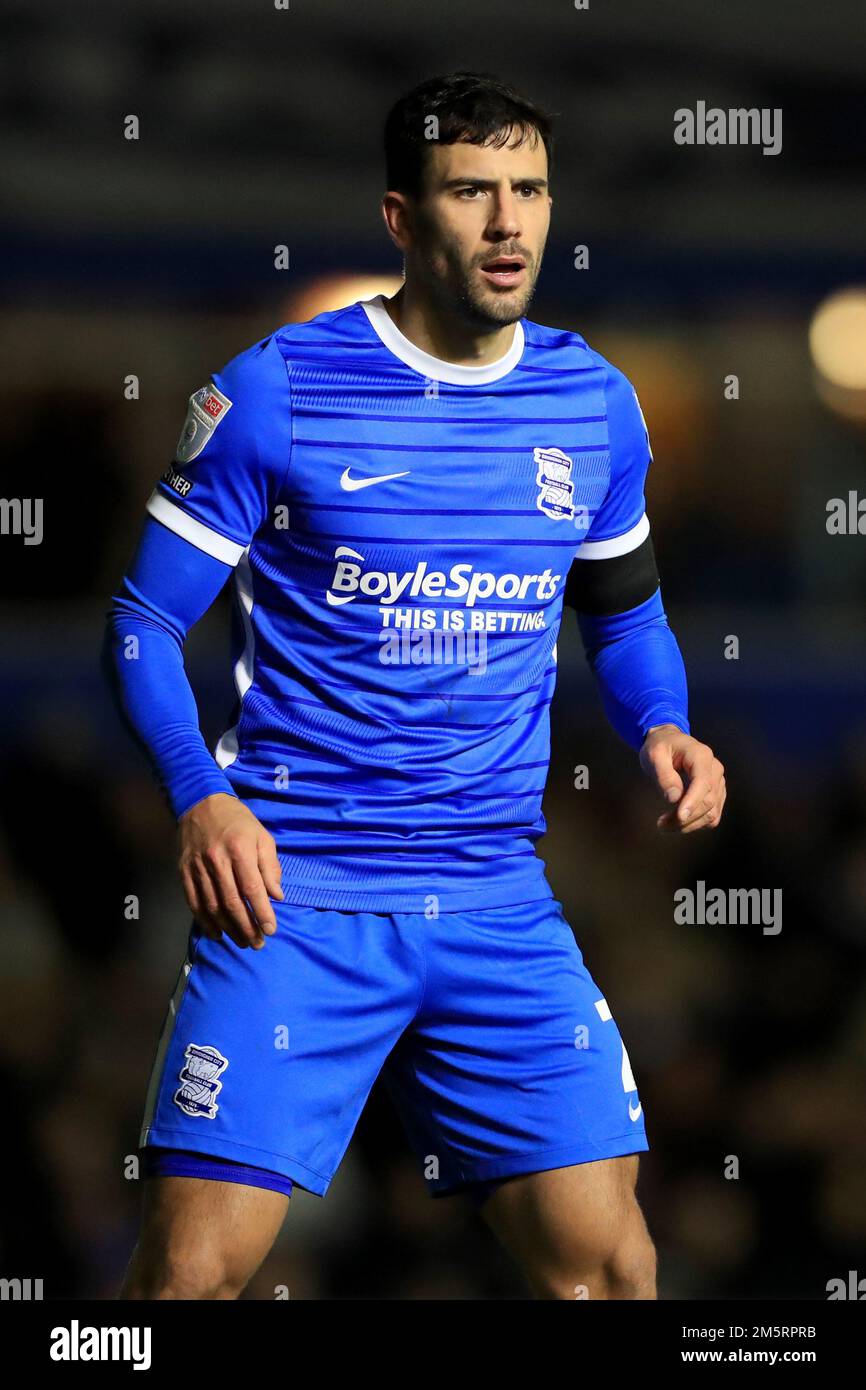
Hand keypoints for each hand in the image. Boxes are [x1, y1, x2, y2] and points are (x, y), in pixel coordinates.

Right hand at [178, 793, 283, 947]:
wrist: (201, 803)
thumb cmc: (238, 821)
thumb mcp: (262, 837)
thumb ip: (270, 867)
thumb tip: (277, 896)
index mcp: (240, 850)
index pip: (252, 888)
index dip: (262, 912)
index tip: (270, 930)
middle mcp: (217, 860)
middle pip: (232, 902)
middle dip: (246, 927)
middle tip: (257, 944)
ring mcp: (198, 867)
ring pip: (212, 906)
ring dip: (228, 929)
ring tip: (242, 942)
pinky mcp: (184, 871)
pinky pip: (194, 902)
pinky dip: (205, 921)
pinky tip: (217, 934)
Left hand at [639, 725, 725, 833]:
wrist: (669, 741)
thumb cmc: (660, 747)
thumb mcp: (654, 756)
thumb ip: (664, 776)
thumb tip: (674, 799)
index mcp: (701, 755)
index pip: (703, 783)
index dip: (692, 802)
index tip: (679, 817)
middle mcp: (715, 769)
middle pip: (708, 801)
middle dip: (686, 818)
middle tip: (661, 825)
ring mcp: (718, 782)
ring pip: (712, 812)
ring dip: (689, 824)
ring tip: (664, 825)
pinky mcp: (716, 793)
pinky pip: (712, 815)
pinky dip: (696, 823)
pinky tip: (678, 823)